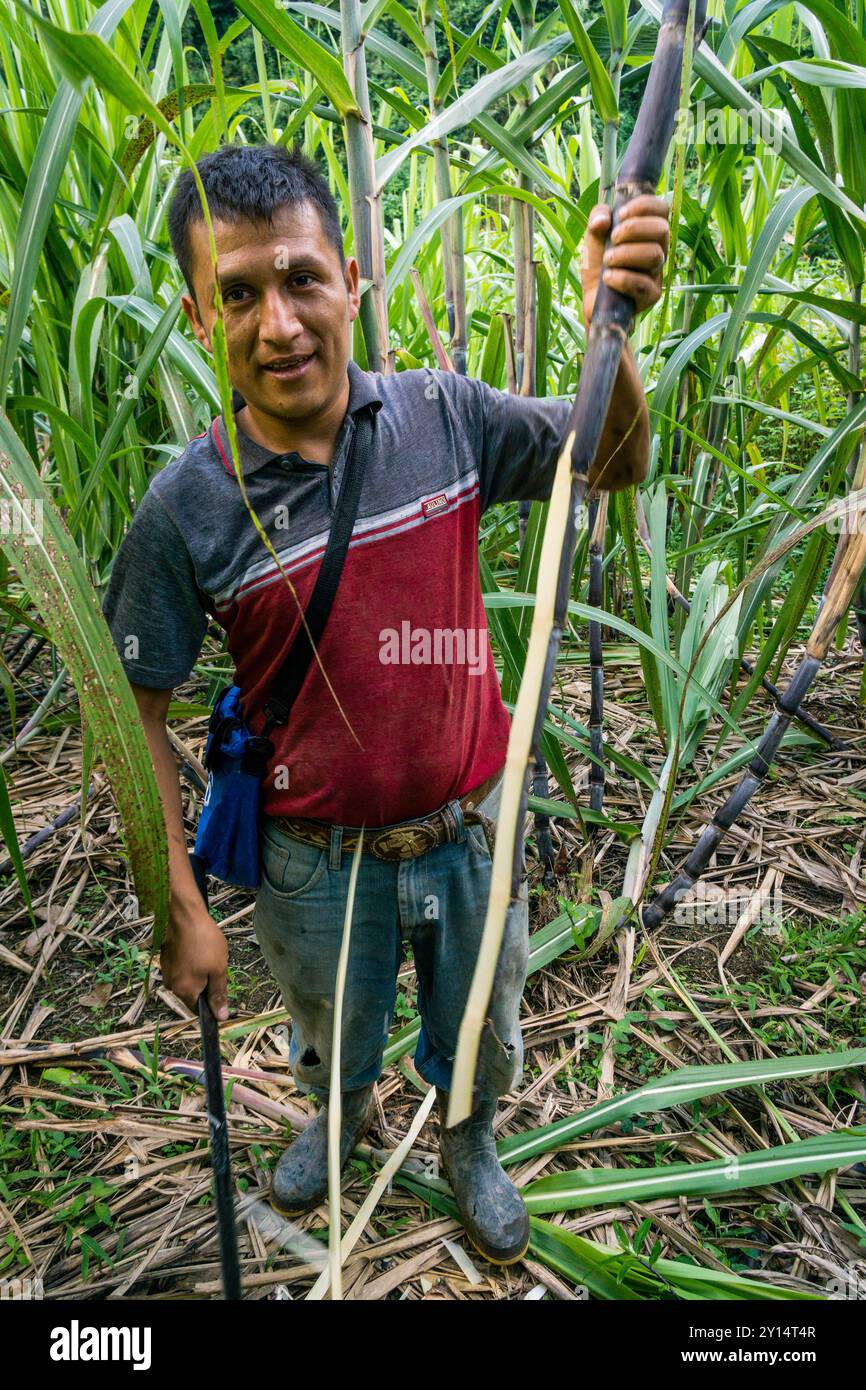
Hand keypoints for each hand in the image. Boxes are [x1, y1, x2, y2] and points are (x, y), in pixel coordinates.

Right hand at [160, 904, 228, 1019]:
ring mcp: (166, 971)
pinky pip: (181, 967)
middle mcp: (171, 985)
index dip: (210, 1004)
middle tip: (216, 964)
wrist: (184, 915)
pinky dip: (190, 962)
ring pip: (187, 979)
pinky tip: (197, 947)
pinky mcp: (165, 958)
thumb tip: (220, 1017)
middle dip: (206, 983)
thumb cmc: (204, 942)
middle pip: (192, 993)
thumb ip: (218, 995)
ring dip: (199, 971)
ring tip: (207, 953)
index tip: (220, 988)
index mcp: (184, 991)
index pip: (197, 1009)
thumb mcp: (218, 970)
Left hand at [581, 195, 670, 325]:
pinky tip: (608, 279)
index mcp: (648, 232)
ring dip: (625, 254)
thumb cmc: (597, 265)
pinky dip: (622, 278)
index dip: (644, 206)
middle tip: (612, 239)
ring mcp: (657, 272)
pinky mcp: (651, 294)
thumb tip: (603, 219)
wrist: (592, 300)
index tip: (620, 215)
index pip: (661, 209)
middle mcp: (658, 249)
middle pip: (661, 229)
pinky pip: (643, 283)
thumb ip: (597, 218)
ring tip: (608, 261)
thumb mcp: (593, 236)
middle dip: (633, 229)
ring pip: (654, 255)